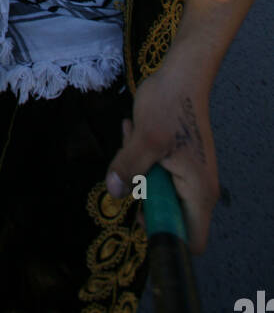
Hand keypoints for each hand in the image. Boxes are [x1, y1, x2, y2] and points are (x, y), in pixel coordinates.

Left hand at [105, 58, 218, 253]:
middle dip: (144, 193)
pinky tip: (134, 132)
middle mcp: (198, 188)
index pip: (191, 239)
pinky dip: (142, 157)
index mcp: (199, 191)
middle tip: (133, 167)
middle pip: (169, 215)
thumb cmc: (169, 104)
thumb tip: (113, 192)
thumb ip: (129, 167)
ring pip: (158, 190)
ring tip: (133, 141)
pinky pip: (157, 171)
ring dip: (138, 170)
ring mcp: (189, 173)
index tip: (142, 210)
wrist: (181, 73)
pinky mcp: (179, 160)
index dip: (165, 234)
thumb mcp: (144, 138)